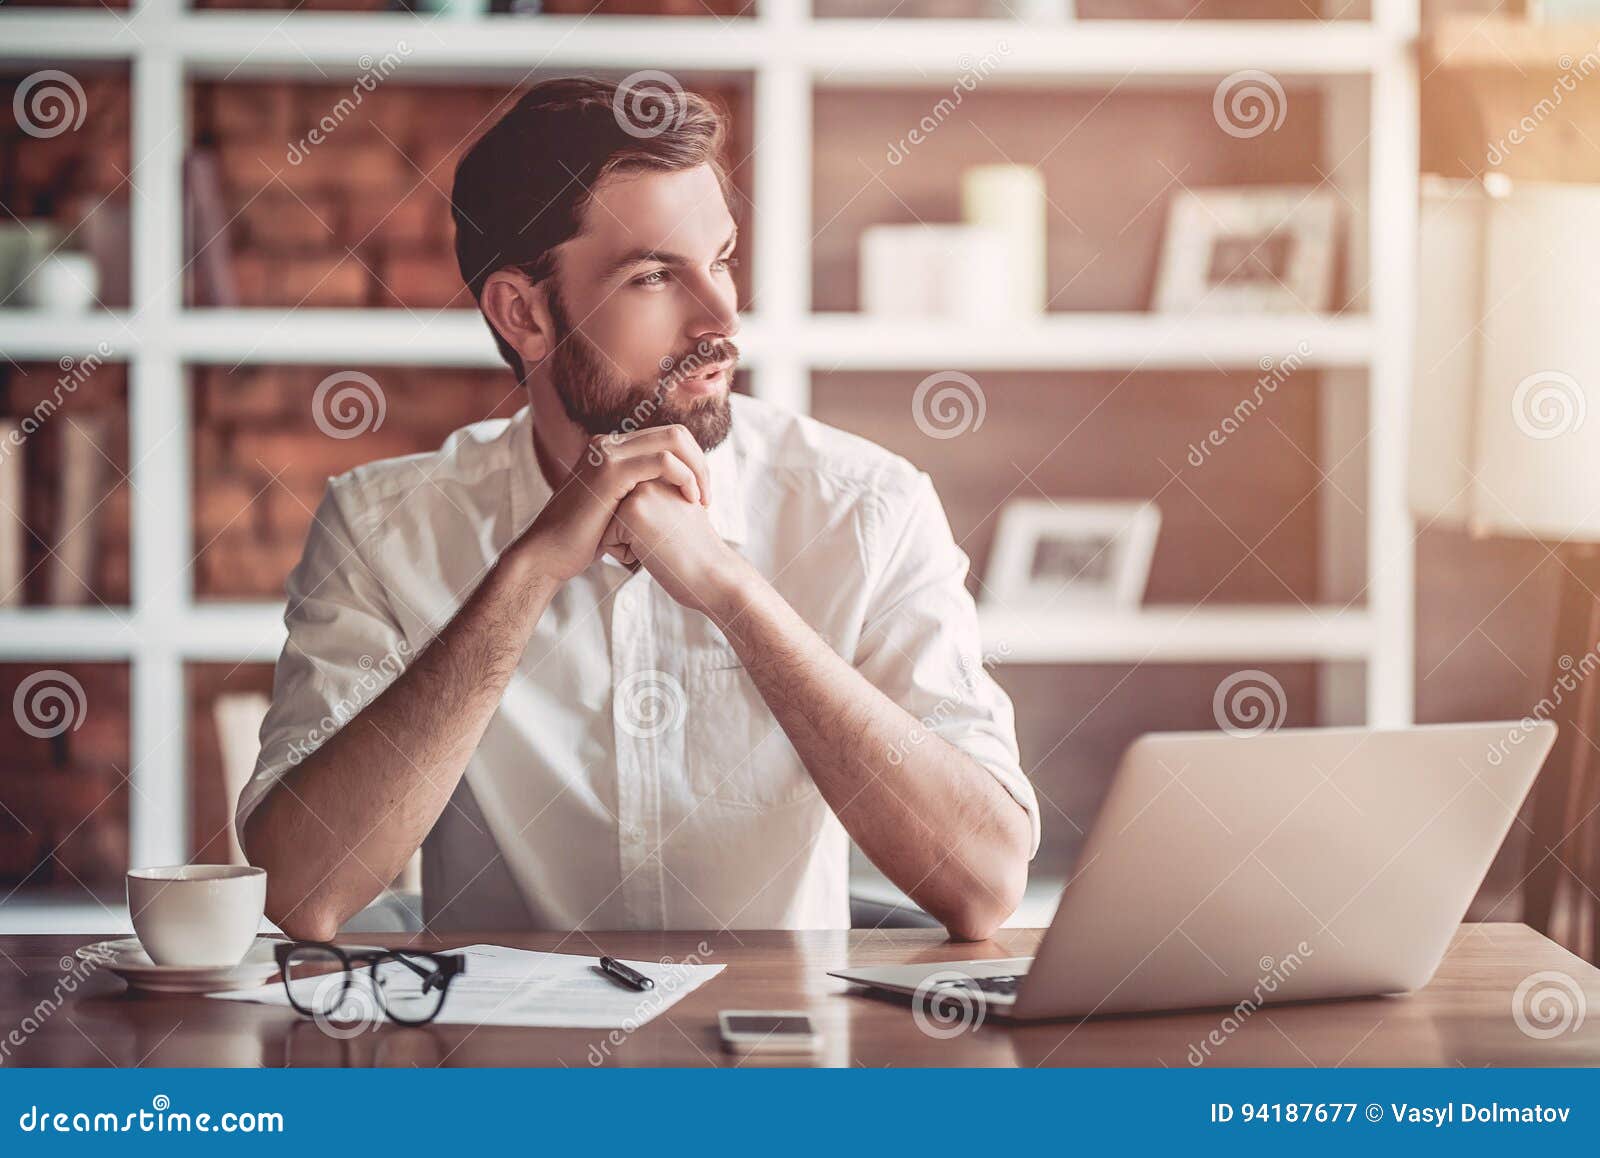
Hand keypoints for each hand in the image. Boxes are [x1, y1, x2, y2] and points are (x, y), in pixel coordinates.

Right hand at [517, 425, 710, 582]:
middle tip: (707, 498)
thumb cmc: (584, 541)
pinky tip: (690, 502)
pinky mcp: (610, 470)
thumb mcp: (617, 510)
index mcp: (612, 448)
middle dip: (700, 463)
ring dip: (698, 470)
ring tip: (702, 502)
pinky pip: (664, 462)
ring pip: (674, 441)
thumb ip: (639, 494)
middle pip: (675, 433)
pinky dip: (686, 478)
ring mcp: (608, 452)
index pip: (668, 438)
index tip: (699, 496)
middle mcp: (610, 442)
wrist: (549, 553)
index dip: (692, 462)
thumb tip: (669, 497)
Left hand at [606, 480, 750, 615]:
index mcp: (662, 475)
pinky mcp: (630, 511)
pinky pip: (607, 540)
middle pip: (616, 515)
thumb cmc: (696, 552)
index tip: (673, 534)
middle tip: (668, 540)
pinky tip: (654, 552)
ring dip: (630, 544)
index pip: (628, 508)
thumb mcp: (677, 511)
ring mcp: (640, 492)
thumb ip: (655, 498)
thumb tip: (623, 504)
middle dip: (634, 535)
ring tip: (662, 544)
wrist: (715, 574)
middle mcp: (650, 477)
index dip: (645, 530)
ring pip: (609, 526)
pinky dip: (625, 555)